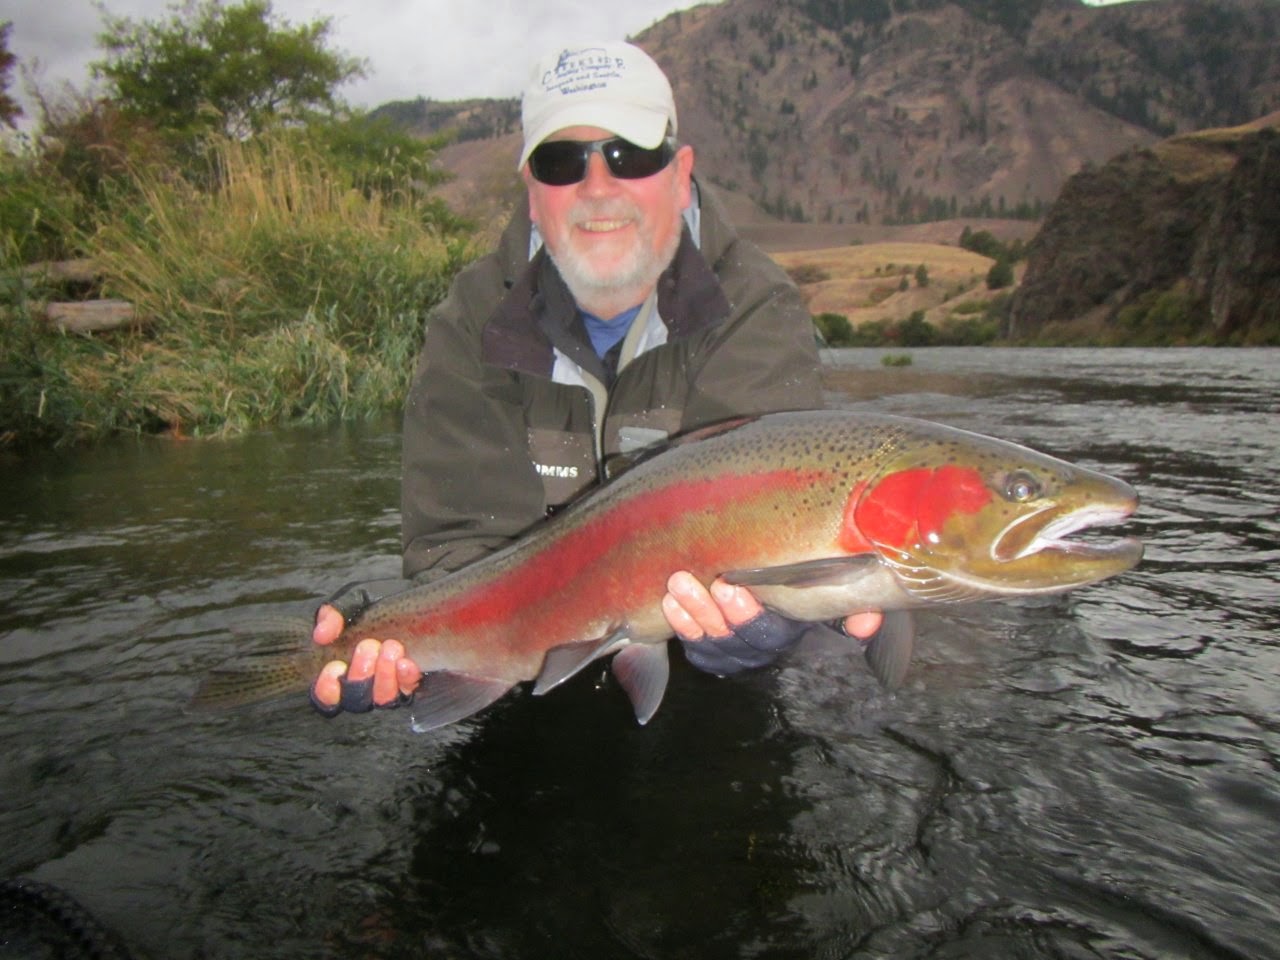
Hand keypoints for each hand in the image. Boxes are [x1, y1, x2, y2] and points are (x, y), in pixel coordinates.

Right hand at [310, 604, 421, 713]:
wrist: (408, 596)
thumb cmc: (373, 603)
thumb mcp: (351, 602)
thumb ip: (332, 615)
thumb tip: (321, 636)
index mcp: (341, 669)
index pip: (326, 696)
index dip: (328, 687)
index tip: (335, 666)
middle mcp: (363, 685)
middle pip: (355, 701)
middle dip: (361, 674)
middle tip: (369, 645)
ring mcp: (388, 686)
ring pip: (382, 700)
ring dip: (384, 676)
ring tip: (390, 647)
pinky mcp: (410, 682)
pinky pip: (408, 690)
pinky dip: (406, 677)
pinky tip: (406, 662)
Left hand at [662, 572, 883, 674]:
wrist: (774, 566)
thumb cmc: (811, 571)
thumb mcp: (840, 584)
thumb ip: (857, 602)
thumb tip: (864, 623)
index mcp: (791, 629)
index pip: (772, 633)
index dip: (749, 616)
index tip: (730, 587)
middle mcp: (762, 645)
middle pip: (738, 641)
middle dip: (718, 614)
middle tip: (705, 583)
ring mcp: (734, 648)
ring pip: (712, 642)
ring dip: (693, 614)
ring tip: (677, 585)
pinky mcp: (711, 645)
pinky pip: (694, 645)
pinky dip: (681, 625)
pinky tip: (670, 603)